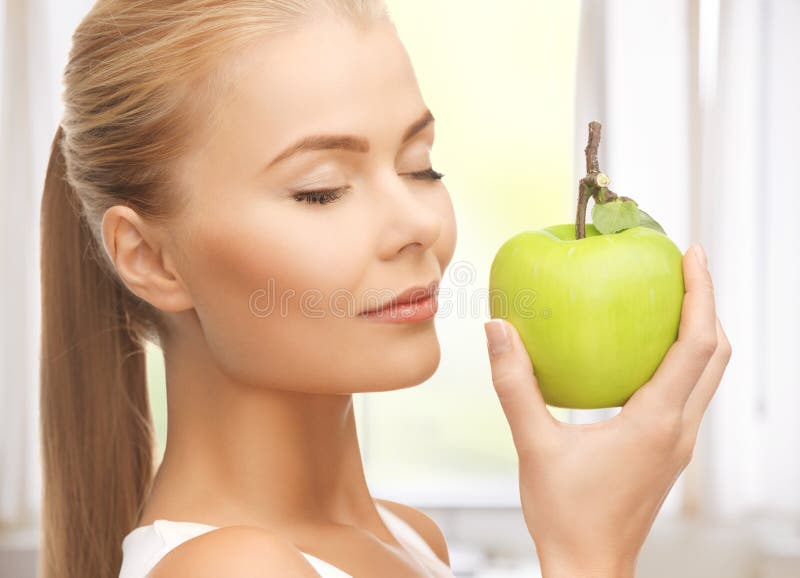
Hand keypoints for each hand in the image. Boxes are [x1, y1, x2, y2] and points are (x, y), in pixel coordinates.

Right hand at [483, 244, 731, 577]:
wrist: (589, 567)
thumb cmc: (565, 515)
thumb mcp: (533, 446)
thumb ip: (515, 386)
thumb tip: (498, 330)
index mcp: (656, 423)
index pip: (695, 345)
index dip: (700, 295)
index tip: (692, 254)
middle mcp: (678, 430)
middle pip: (717, 355)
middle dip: (709, 305)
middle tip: (686, 265)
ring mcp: (677, 443)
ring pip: (708, 375)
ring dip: (700, 332)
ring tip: (671, 298)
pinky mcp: (667, 452)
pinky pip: (688, 393)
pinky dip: (681, 359)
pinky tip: (644, 350)